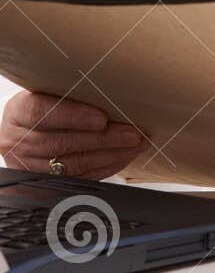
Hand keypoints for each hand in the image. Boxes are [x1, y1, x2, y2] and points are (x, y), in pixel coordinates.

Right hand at [0, 91, 146, 177]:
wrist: (23, 135)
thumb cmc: (44, 107)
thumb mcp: (46, 94)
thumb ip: (70, 93)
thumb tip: (114, 88)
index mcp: (19, 112)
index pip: (42, 112)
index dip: (73, 116)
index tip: (102, 118)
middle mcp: (19, 141)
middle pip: (63, 142)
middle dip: (104, 139)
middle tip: (133, 133)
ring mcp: (29, 166)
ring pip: (73, 164)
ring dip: (110, 155)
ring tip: (136, 145)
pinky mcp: (44, 184)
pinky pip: (79, 178)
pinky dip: (106, 168)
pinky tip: (124, 158)